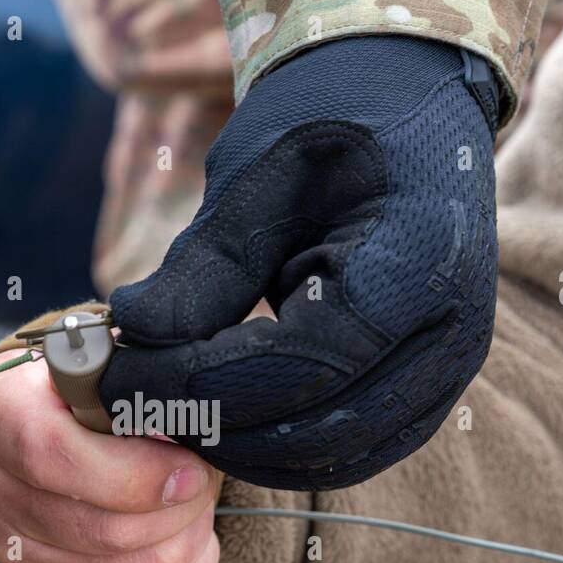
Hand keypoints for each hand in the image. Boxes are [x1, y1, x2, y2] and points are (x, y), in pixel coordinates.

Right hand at [0, 350, 219, 562]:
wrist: (51, 420)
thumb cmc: (89, 385)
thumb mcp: (105, 361)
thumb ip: (138, 386)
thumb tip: (192, 428)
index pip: (51, 456)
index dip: (133, 475)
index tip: (190, 469)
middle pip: (97, 529)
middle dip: (177, 512)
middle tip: (207, 482)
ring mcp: (10, 547)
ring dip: (184, 545)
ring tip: (201, 510)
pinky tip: (196, 552)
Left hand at [101, 34, 500, 490]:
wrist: (411, 104)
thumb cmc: (334, 122)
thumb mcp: (257, 179)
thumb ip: (199, 272)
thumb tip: (128, 334)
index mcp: (413, 272)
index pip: (289, 370)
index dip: (192, 388)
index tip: (114, 382)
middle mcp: (448, 340)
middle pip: (312, 432)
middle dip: (210, 427)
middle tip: (132, 402)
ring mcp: (447, 376)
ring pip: (330, 459)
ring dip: (241, 448)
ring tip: (168, 409)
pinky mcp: (429, 394)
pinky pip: (350, 451)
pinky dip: (280, 447)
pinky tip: (221, 417)